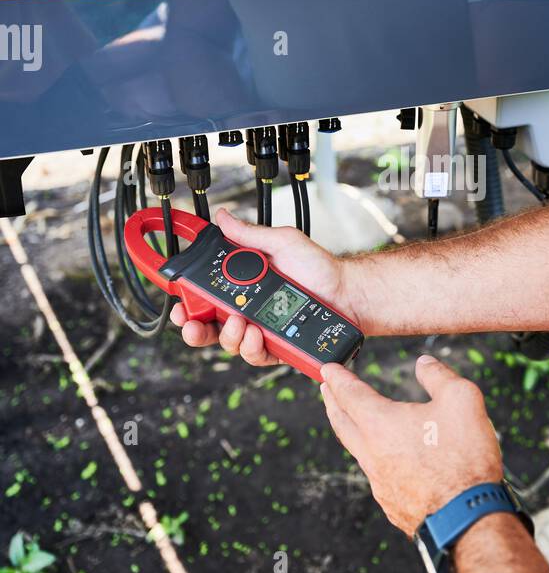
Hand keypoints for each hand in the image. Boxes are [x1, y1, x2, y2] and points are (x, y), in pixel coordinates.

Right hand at [170, 207, 356, 366]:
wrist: (346, 292)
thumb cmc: (318, 268)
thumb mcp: (281, 242)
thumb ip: (249, 234)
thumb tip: (223, 217)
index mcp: (242, 286)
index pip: (205, 298)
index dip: (188, 306)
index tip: (179, 306)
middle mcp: (247, 309)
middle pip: (208, 327)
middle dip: (194, 330)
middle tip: (193, 325)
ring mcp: (260, 330)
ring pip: (229, 343)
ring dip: (227, 336)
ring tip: (239, 323)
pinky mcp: (276, 347)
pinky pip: (255, 355)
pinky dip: (252, 347)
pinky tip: (257, 334)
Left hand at [320, 354, 502, 535]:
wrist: (466, 518)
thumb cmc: (464, 459)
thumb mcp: (461, 400)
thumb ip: (438, 376)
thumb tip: (424, 364)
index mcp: (381, 424)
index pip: (349, 394)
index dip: (337, 378)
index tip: (327, 369)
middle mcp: (371, 453)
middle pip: (342, 423)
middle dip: (332, 402)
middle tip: (326, 389)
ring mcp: (379, 481)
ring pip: (358, 450)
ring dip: (352, 430)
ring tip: (355, 421)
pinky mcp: (391, 503)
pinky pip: (376, 474)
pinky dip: (374, 458)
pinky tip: (386, 459)